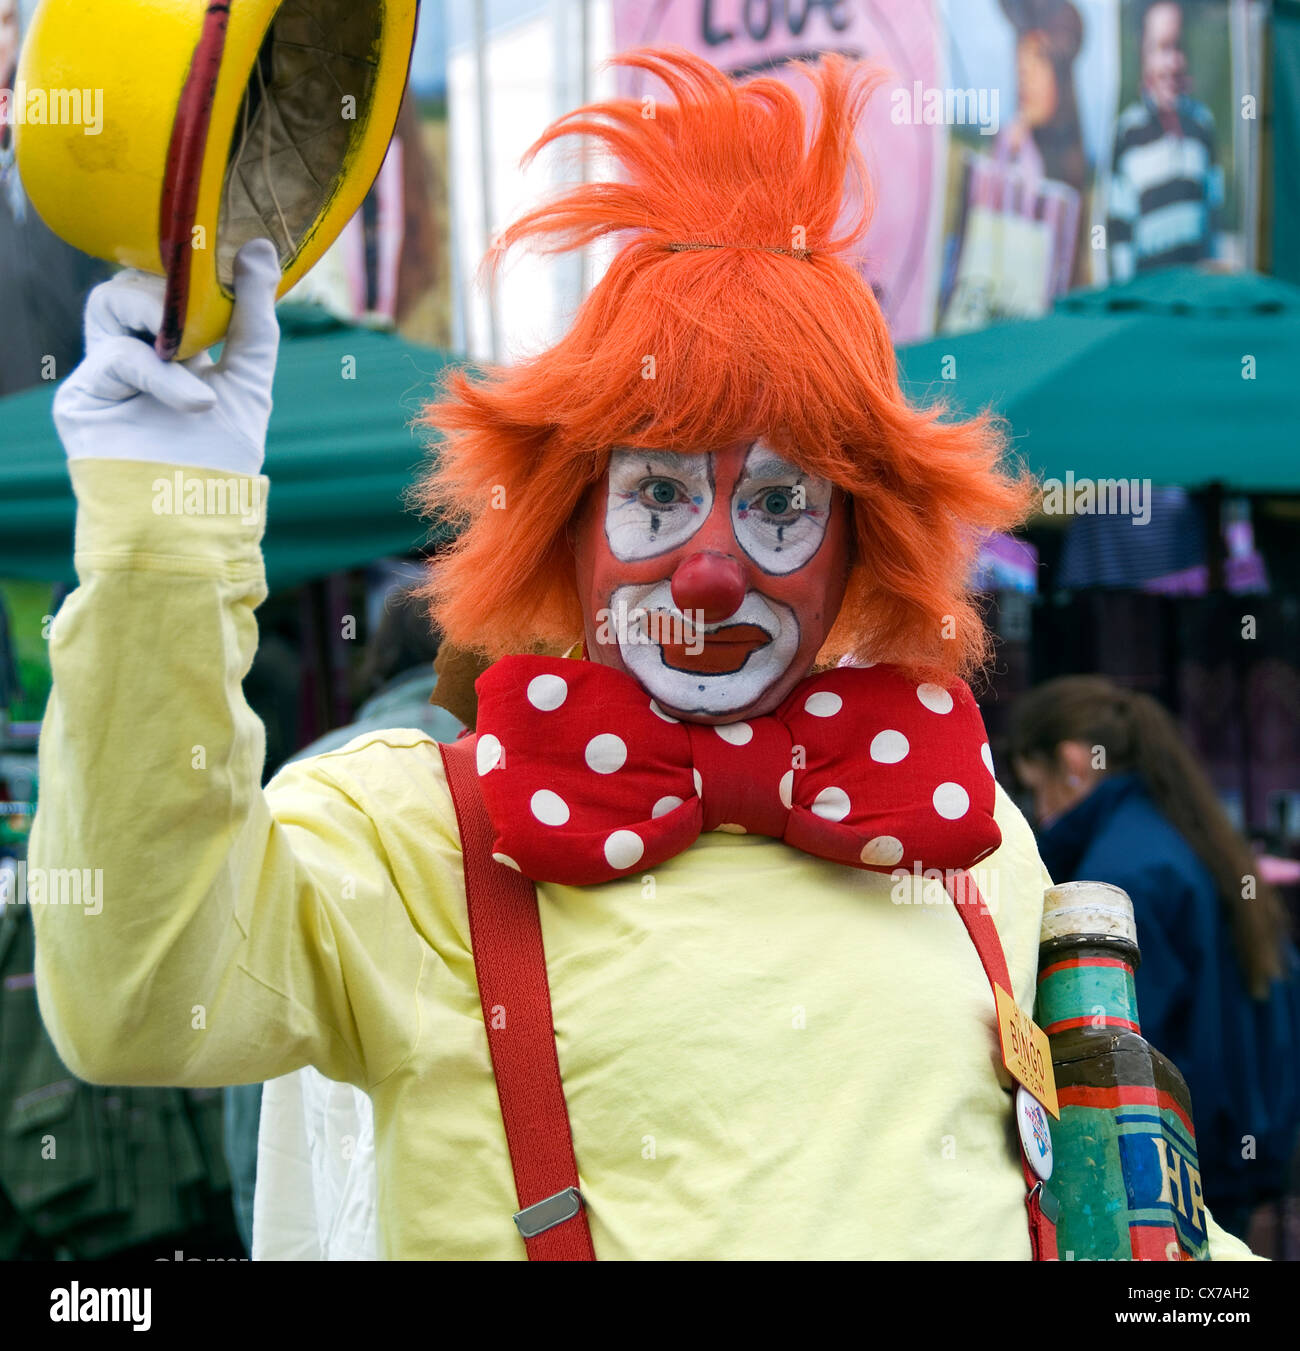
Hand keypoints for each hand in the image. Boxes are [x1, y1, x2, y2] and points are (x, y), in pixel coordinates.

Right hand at [53, 239, 281, 475]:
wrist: (196, 520)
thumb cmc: (223, 460)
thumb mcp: (250, 381)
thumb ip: (255, 321)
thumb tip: (262, 248)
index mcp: (167, 355)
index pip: (162, 291)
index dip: (186, 273)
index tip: (225, 257)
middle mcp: (129, 360)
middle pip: (128, 286)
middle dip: (169, 289)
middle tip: (204, 306)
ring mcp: (101, 379)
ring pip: (111, 306)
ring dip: (160, 322)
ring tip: (197, 360)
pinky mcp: (81, 400)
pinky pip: (115, 357)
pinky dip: (159, 375)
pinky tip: (193, 402)